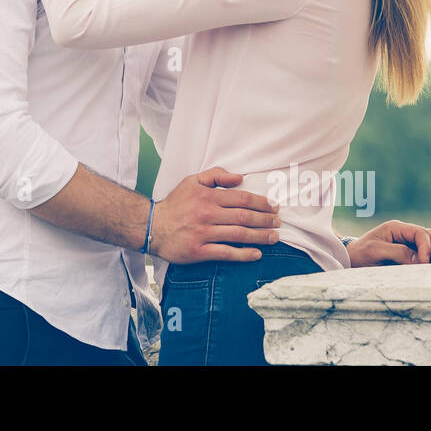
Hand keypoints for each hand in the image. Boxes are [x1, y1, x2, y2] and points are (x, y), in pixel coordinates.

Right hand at [150, 167, 280, 263]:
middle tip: (279, 223)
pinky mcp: (199, 251)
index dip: (261, 203)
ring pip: (239, 235)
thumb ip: (215, 175)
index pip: (242, 199)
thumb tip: (240, 177)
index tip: (274, 207)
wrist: (151, 226)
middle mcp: (207, 214)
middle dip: (265, 220)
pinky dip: (243, 254)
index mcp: (207, 196)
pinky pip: (226, 253)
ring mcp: (203, 233)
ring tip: (274, 237)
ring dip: (260, 237)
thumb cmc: (174, 204)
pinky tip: (256, 254)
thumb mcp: (191, 181)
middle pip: (244, 217)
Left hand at [346, 220, 430, 267]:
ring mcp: (409, 245)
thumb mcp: (375, 251)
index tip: (424, 263)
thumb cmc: (360, 254)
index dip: (426, 247)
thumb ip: (397, 252)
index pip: (420, 233)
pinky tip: (430, 272)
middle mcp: (406, 235)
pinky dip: (430, 263)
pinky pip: (425, 258)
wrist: (350, 262)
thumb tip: (420, 259)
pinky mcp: (409, 258)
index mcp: (397, 228)